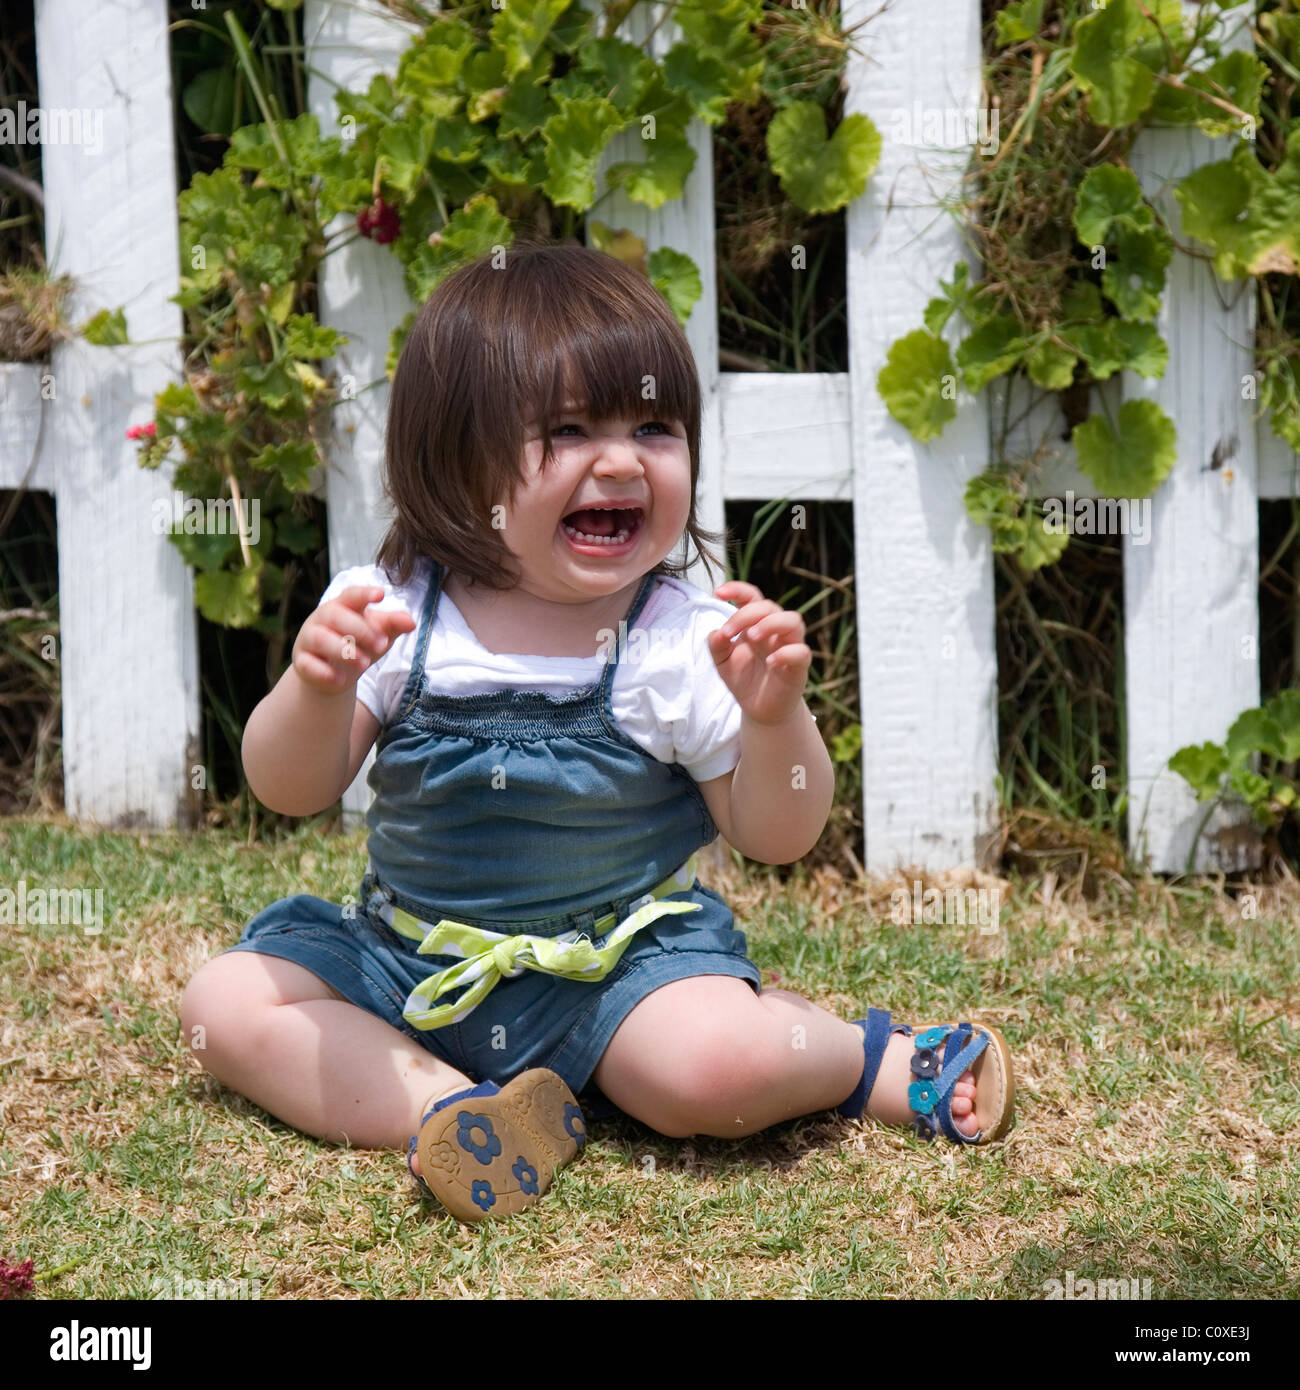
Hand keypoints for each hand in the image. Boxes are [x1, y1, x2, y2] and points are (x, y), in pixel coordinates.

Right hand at [292, 585, 415, 695]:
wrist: (334, 674)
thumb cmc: (359, 644)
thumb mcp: (378, 633)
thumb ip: (393, 625)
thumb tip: (411, 622)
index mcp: (343, 606)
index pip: (351, 595)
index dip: (364, 594)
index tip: (381, 594)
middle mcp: (322, 618)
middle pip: (337, 616)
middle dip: (361, 630)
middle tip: (382, 644)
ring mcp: (309, 639)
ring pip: (321, 639)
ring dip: (343, 650)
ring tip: (364, 663)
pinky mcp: (302, 662)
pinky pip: (308, 665)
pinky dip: (324, 673)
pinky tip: (341, 680)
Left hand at [706, 580, 811, 726]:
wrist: (760, 709)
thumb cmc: (744, 679)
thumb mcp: (722, 662)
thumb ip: (717, 645)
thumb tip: (717, 632)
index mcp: (756, 624)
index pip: (752, 598)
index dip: (737, 590)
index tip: (718, 592)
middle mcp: (775, 631)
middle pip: (769, 606)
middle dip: (747, 614)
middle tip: (729, 632)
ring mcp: (789, 646)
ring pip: (793, 620)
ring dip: (771, 623)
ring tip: (752, 637)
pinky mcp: (799, 666)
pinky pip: (801, 651)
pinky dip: (786, 653)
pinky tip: (770, 662)